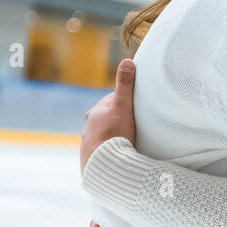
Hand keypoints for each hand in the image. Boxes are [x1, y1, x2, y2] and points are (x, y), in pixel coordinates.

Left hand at [80, 58, 136, 174]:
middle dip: (120, 120)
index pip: (113, 102)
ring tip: (129, 143)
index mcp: (95, 112)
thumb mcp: (123, 106)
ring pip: (105, 135)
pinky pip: (103, 151)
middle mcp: (89, 127)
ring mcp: (88, 143)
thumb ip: (125, 85)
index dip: (126, 103)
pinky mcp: (91, 159)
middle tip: (136, 126)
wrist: (104, 165)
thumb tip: (127, 61)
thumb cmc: (114, 134)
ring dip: (115, 137)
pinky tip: (119, 156)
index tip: (138, 108)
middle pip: (108, 119)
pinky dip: (111, 151)